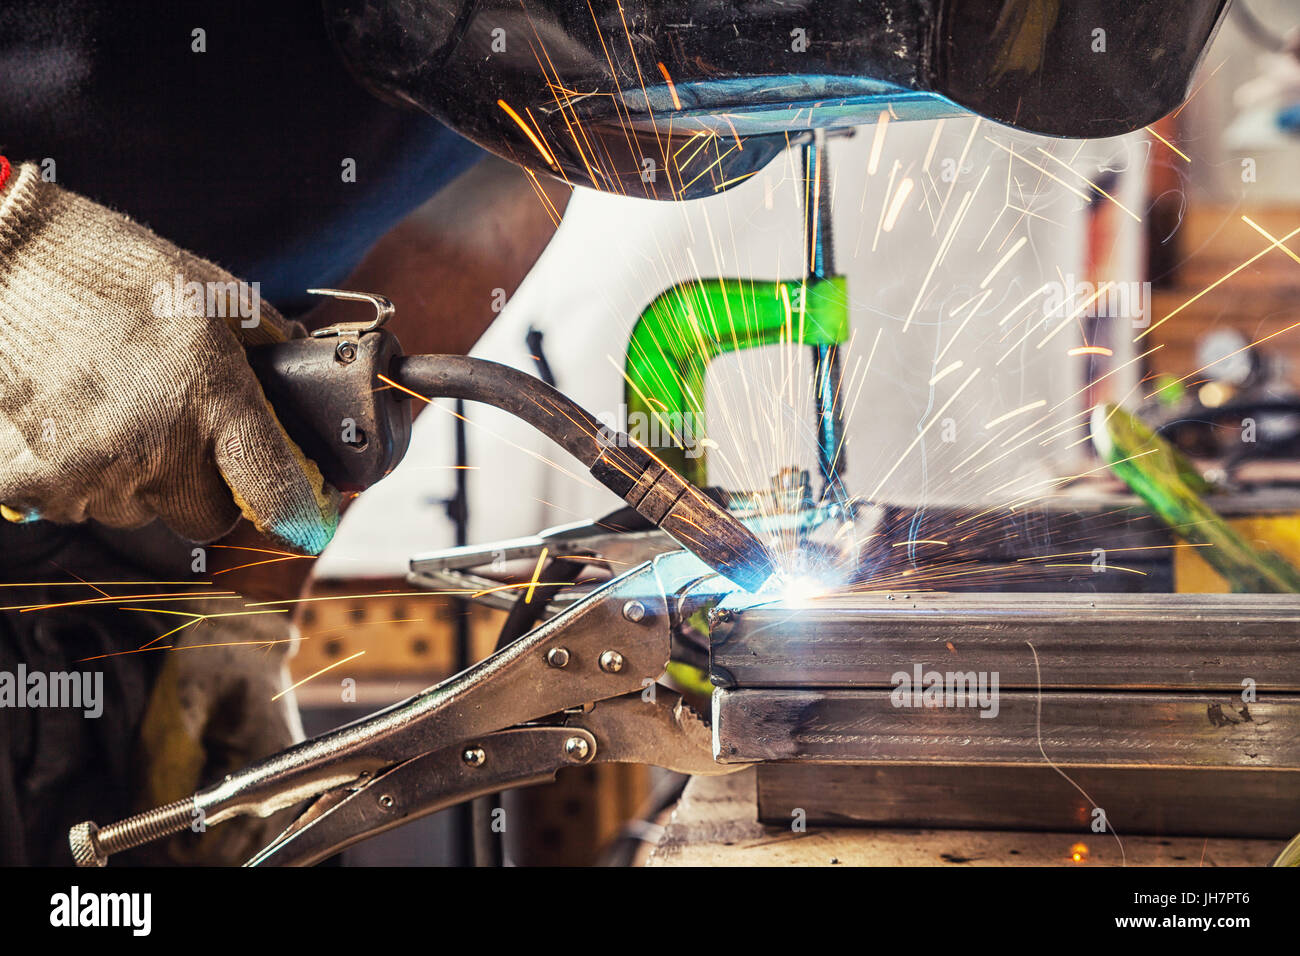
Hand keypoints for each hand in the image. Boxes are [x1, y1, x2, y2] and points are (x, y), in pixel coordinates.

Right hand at [0, 159, 337, 552]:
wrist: (2, 261)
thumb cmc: (114, 271)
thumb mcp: (213, 293)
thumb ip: (266, 343)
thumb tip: (308, 372)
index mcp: (213, 398)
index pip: (273, 490)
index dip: (297, 514)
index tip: (308, 524)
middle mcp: (155, 447)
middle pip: (205, 518)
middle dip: (205, 488)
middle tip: (186, 441)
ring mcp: (89, 471)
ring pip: (138, 512)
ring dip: (137, 480)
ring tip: (116, 414)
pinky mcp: (30, 483)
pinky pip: (75, 504)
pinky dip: (77, 476)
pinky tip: (70, 424)